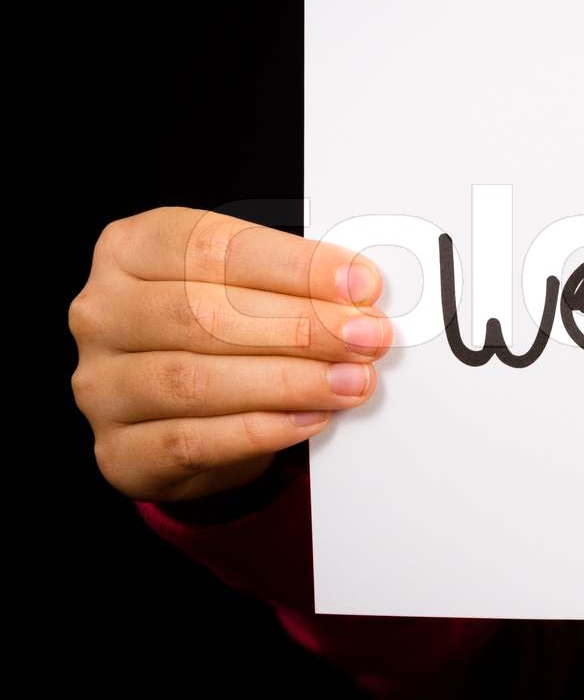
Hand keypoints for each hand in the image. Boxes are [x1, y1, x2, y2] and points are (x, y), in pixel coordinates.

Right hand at [69, 208, 390, 500]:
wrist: (181, 416)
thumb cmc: (221, 332)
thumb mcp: (250, 289)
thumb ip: (294, 283)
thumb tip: (361, 292)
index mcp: (130, 250)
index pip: (212, 248)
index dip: (294, 266)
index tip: (360, 284)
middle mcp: (102, 312)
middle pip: (204, 314)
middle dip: (302, 327)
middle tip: (367, 338)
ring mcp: (101, 385)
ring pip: (194, 380)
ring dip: (289, 381)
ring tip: (352, 381)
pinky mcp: (119, 452)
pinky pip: (191, 442)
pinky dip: (260, 430)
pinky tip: (311, 418)